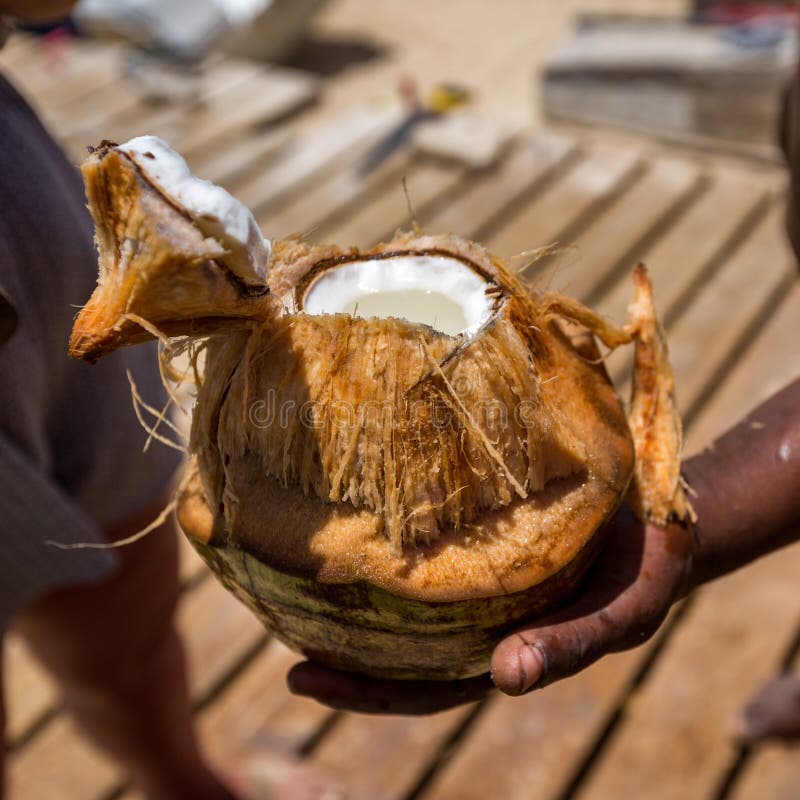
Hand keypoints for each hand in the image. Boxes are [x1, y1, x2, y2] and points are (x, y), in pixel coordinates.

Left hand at [287, 507, 693, 712]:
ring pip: (411, 607)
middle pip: (407, 654)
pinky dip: (395, 553)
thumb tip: (506, 680)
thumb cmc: (646, 572)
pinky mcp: (488, 536)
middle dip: (347, 663)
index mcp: (509, 649)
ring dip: (359, 606)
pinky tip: (358, 532)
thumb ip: (570, 647)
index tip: (304, 679)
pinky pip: (432, 550)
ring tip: (297, 592)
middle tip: (283, 656)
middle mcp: (484, 621)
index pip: (429, 687)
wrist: (666, 515)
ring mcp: (483, 582)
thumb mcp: (621, 617)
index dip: (369, 693)